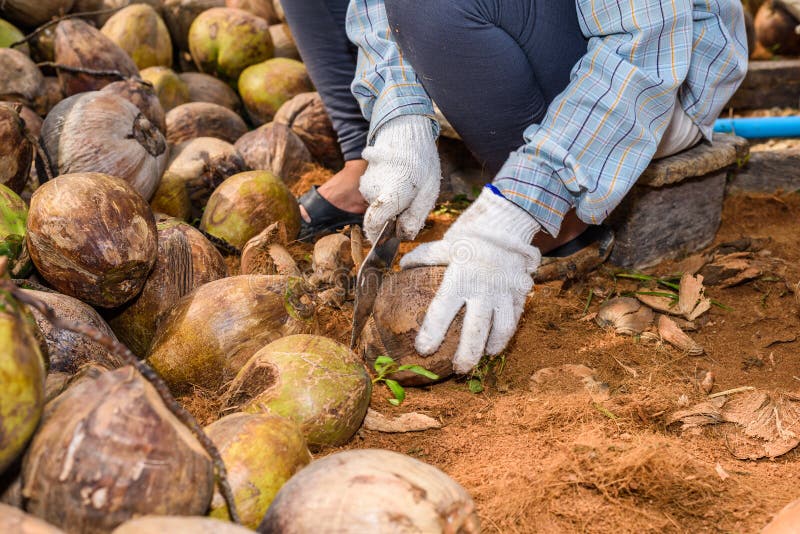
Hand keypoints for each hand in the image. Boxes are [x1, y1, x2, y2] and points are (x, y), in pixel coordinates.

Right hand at [359, 115, 440, 242]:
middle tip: (412, 200)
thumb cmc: (421, 162)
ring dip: (391, 202)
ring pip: (378, 204)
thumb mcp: (427, 192)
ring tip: (407, 185)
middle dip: (394, 215)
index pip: (374, 224)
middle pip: (381, 216)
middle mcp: (372, 190)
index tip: (386, 240)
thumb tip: (402, 236)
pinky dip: (386, 191)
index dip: (379, 236)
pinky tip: (398, 178)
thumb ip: (414, 217)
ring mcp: (367, 183)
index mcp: (390, 195)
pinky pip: (375, 193)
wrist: (405, 131)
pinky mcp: (366, 178)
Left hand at [399, 188, 541, 373]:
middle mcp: (483, 289)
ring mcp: (504, 293)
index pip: (442, 311)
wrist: (508, 223)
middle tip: (458, 370)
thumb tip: (403, 266)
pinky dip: (506, 335)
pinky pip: (515, 319)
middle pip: (474, 330)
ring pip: (500, 329)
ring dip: (490, 347)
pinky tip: (497, 345)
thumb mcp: (446, 243)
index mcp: (460, 277)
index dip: (431, 333)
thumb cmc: (472, 234)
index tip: (423, 349)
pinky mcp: (520, 293)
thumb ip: (425, 257)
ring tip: (481, 359)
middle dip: (466, 354)